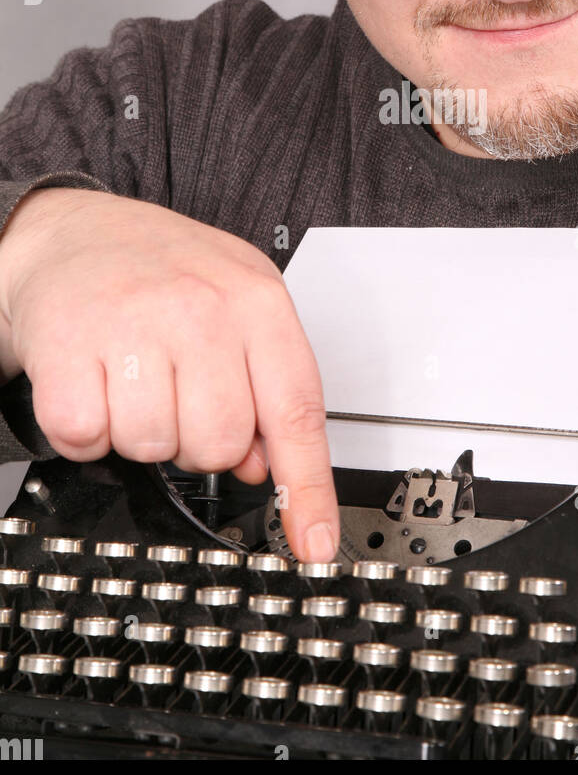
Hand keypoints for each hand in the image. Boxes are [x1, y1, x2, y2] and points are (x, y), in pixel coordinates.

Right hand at [0, 188, 337, 561]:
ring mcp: (134, 324)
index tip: (313, 543)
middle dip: (196, 438)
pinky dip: (83, 429)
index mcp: (256, 300)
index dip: (307, 487)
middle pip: (219, 445)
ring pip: (153, 447)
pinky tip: (95, 382)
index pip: (297, 411)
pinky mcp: (68, 344)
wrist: (73, 231)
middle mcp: (201, 308)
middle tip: (177, 394)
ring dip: (138, 430)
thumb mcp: (238, 305)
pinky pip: (86, 437)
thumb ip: (266, 384)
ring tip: (134, 379)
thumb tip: (264, 467)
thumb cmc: (162, 271)